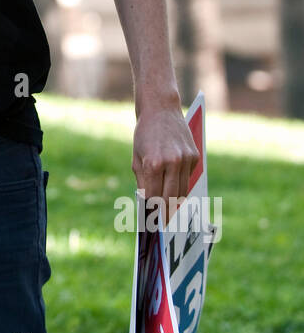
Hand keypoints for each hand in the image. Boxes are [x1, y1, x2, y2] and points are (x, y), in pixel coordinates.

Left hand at [132, 105, 198, 224]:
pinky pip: (188, 178)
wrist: (161, 110)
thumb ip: (142, 181)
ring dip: (175, 202)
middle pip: (170, 197)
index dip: (152, 209)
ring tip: (169, 211)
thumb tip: (147, 202)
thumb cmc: (144, 135)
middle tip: (162, 222)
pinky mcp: (194, 156)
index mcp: (153, 164)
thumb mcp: (137, 157)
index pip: (153, 196)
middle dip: (165, 211)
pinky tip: (175, 188)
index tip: (150, 219)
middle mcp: (171, 162)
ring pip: (182, 190)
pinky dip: (182, 184)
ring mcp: (185, 159)